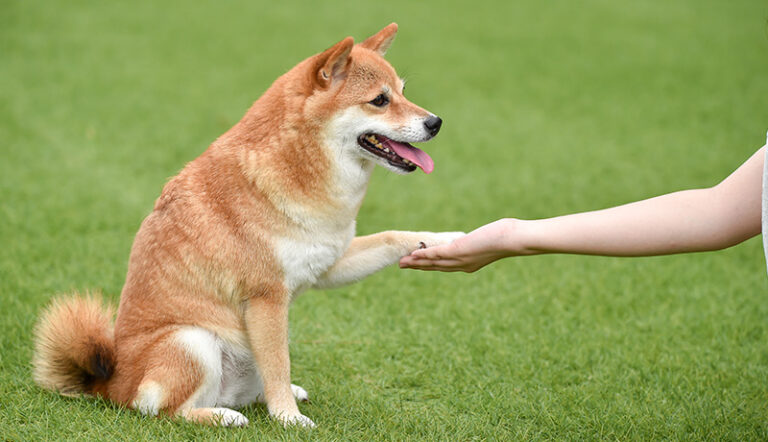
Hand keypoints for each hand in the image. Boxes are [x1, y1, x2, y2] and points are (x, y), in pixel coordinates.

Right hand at [399, 219, 517, 271]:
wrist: (514, 240)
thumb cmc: (507, 237)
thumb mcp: (490, 240)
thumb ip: (482, 240)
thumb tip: (484, 236)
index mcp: (469, 264)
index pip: (446, 266)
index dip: (430, 265)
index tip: (418, 264)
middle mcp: (463, 265)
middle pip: (436, 267)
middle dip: (419, 267)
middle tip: (403, 265)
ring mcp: (460, 259)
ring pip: (433, 263)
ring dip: (417, 263)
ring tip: (402, 262)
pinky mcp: (459, 250)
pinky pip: (437, 254)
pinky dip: (424, 255)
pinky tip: (413, 254)